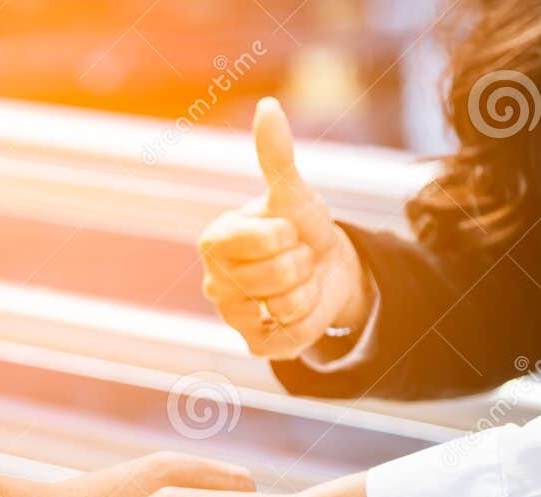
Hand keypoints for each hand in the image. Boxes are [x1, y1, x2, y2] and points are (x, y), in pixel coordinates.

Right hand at [199, 98, 372, 359]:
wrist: (326, 267)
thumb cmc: (300, 226)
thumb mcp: (292, 193)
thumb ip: (275, 155)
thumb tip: (268, 106)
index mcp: (214, 240)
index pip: (259, 241)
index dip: (285, 233)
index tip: (285, 230)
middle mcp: (214, 281)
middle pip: (274, 275)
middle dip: (300, 262)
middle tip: (295, 257)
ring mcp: (232, 317)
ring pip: (286, 304)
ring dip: (306, 290)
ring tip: (297, 281)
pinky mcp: (255, 346)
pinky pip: (292, 336)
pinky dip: (307, 320)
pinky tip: (298, 308)